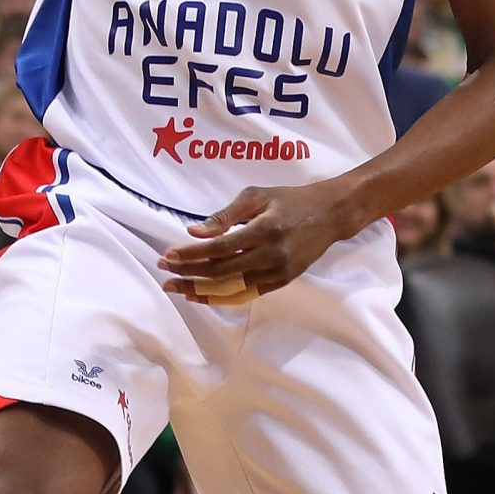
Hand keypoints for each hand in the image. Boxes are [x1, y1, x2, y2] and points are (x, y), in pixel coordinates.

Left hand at [159, 179, 367, 304]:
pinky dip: (223, 297)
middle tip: (164, 273)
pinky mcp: (282, 281)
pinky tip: (203, 295)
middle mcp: (271, 255)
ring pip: (232, 289)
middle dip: (189, 274)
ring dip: (201, 291)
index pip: (219, 248)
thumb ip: (226, 215)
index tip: (167, 256)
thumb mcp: (257, 195)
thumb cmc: (290, 199)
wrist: (329, 215)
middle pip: (221, 272)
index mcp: (264, 229)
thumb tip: (194, 232)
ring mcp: (278, 271)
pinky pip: (247, 295)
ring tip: (178, 289)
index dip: (191, 255)